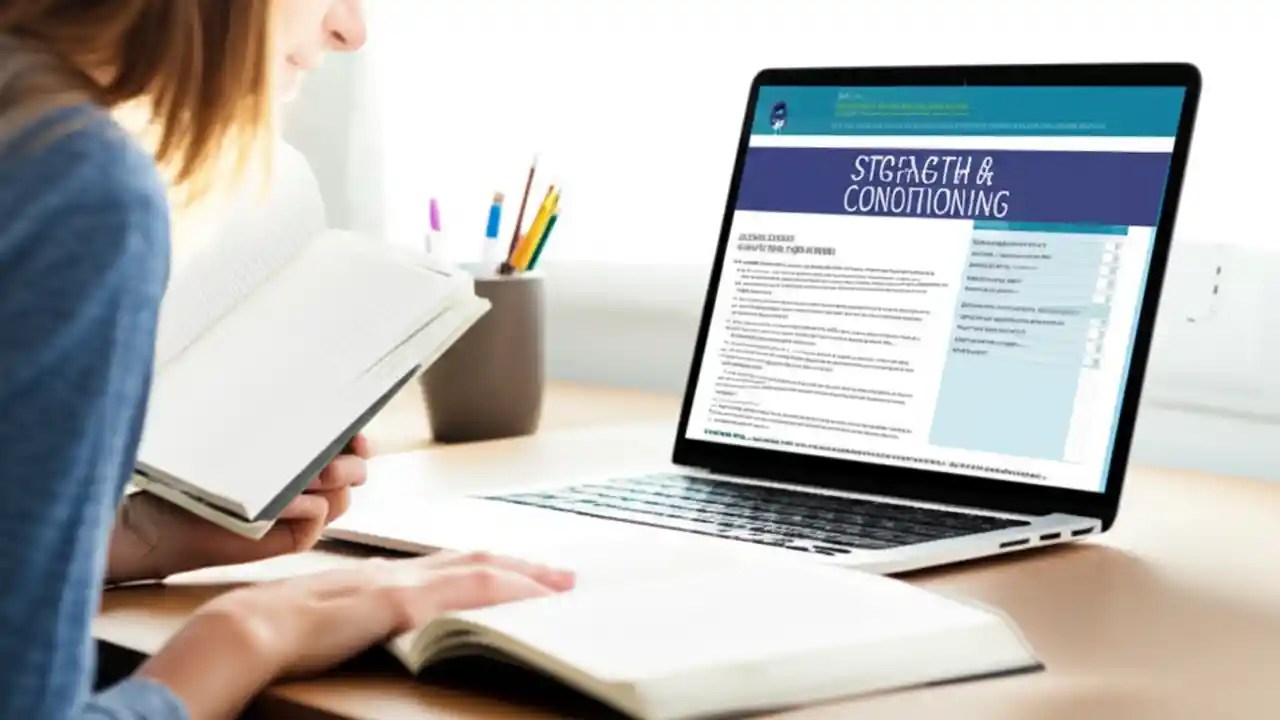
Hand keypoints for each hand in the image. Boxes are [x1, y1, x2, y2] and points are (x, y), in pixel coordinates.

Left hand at [108, 435, 372, 582]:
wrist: (166, 523)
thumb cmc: (200, 477)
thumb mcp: (246, 445)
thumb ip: (283, 433)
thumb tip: (318, 415)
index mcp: (303, 457)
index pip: (350, 445)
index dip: (359, 438)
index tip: (355, 434)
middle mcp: (311, 485)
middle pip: (356, 471)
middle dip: (349, 463)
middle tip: (327, 461)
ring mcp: (306, 514)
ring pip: (342, 496)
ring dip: (329, 481)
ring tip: (305, 476)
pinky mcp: (296, 537)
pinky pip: (319, 515)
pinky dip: (307, 506)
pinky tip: (284, 502)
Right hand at [136, 551, 575, 718]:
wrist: (248, 629)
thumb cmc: (280, 631)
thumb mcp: (334, 621)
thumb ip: (364, 619)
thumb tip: (381, 628)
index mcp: (385, 577)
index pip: (452, 566)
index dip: (492, 569)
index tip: (525, 575)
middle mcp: (400, 572)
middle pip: (476, 561)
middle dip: (523, 568)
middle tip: (564, 576)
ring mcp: (403, 584)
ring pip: (481, 571)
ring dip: (526, 576)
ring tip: (562, 585)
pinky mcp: (401, 603)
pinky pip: (469, 591)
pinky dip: (506, 590)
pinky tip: (531, 599)